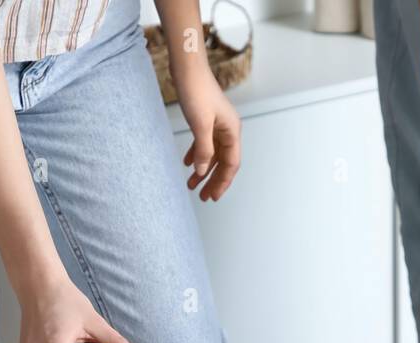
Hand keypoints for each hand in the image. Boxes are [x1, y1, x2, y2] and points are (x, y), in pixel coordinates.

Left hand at [176, 70, 241, 200]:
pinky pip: (204, 143)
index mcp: (232, 131)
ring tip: (191, 185)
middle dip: (213, 180)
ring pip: (212, 154)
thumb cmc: (196, 91)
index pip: (231, 164)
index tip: (213, 197)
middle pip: (223, 162)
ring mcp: (217, 125)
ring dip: (203, 170)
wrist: (187, 67)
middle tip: (203, 197)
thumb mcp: (200, 125)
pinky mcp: (206, 119)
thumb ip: (204, 150)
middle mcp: (228, 129)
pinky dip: (197, 155)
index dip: (223, 182)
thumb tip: (203, 172)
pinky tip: (187, 164)